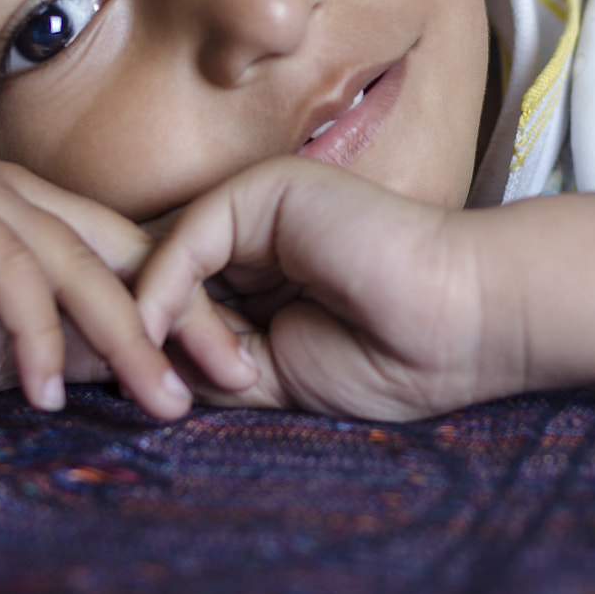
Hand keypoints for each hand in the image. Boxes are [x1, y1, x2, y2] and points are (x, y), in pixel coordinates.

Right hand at [0, 162, 255, 416]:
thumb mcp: (1, 358)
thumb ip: (72, 352)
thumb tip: (160, 374)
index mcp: (44, 220)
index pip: (142, 261)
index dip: (195, 315)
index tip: (240, 376)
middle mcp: (19, 195)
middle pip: (127, 256)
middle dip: (185, 323)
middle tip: (230, 384)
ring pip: (76, 262)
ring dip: (123, 337)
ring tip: (157, 402)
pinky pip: (6, 269)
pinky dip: (33, 331)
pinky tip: (41, 392)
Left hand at [137, 157, 594, 420]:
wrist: (467, 324)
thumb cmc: (392, 360)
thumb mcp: (271, 377)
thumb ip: (203, 361)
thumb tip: (127, 363)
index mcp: (257, 277)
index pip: (168, 302)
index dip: (139, 349)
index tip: (136, 403)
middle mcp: (249, 235)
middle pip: (152, 276)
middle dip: (134, 337)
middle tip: (131, 390)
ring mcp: (256, 208)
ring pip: (163, 262)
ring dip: (158, 329)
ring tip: (182, 382)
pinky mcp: (263, 190)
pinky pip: (185, 240)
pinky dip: (166, 294)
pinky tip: (172, 337)